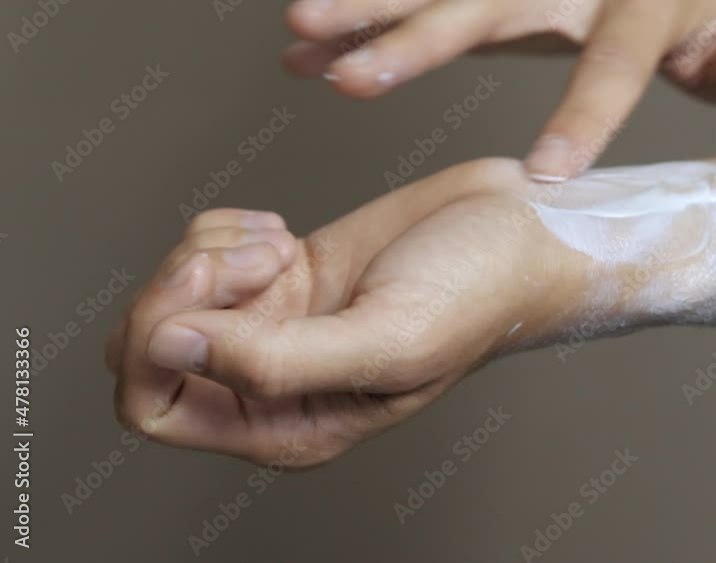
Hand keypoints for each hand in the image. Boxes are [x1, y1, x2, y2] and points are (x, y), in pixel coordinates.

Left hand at [106, 159, 596, 466]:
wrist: (521, 232)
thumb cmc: (479, 295)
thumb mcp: (386, 340)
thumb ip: (273, 363)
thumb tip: (166, 348)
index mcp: (290, 425)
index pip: (153, 406)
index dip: (156, 341)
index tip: (220, 286)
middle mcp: (271, 384)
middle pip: (148, 345)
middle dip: (183, 285)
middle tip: (261, 255)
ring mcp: (273, 327)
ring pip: (171, 293)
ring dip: (211, 249)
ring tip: (283, 244)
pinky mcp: (282, 276)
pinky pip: (203, 252)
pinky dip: (227, 228)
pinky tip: (285, 233)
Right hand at [283, 0, 715, 180]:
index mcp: (635, 2)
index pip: (612, 63)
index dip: (583, 112)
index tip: (545, 172)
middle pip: (489, 9)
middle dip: (415, 40)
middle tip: (347, 76)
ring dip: (363, 9)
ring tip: (298, 30)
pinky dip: (361, 4)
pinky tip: (298, 36)